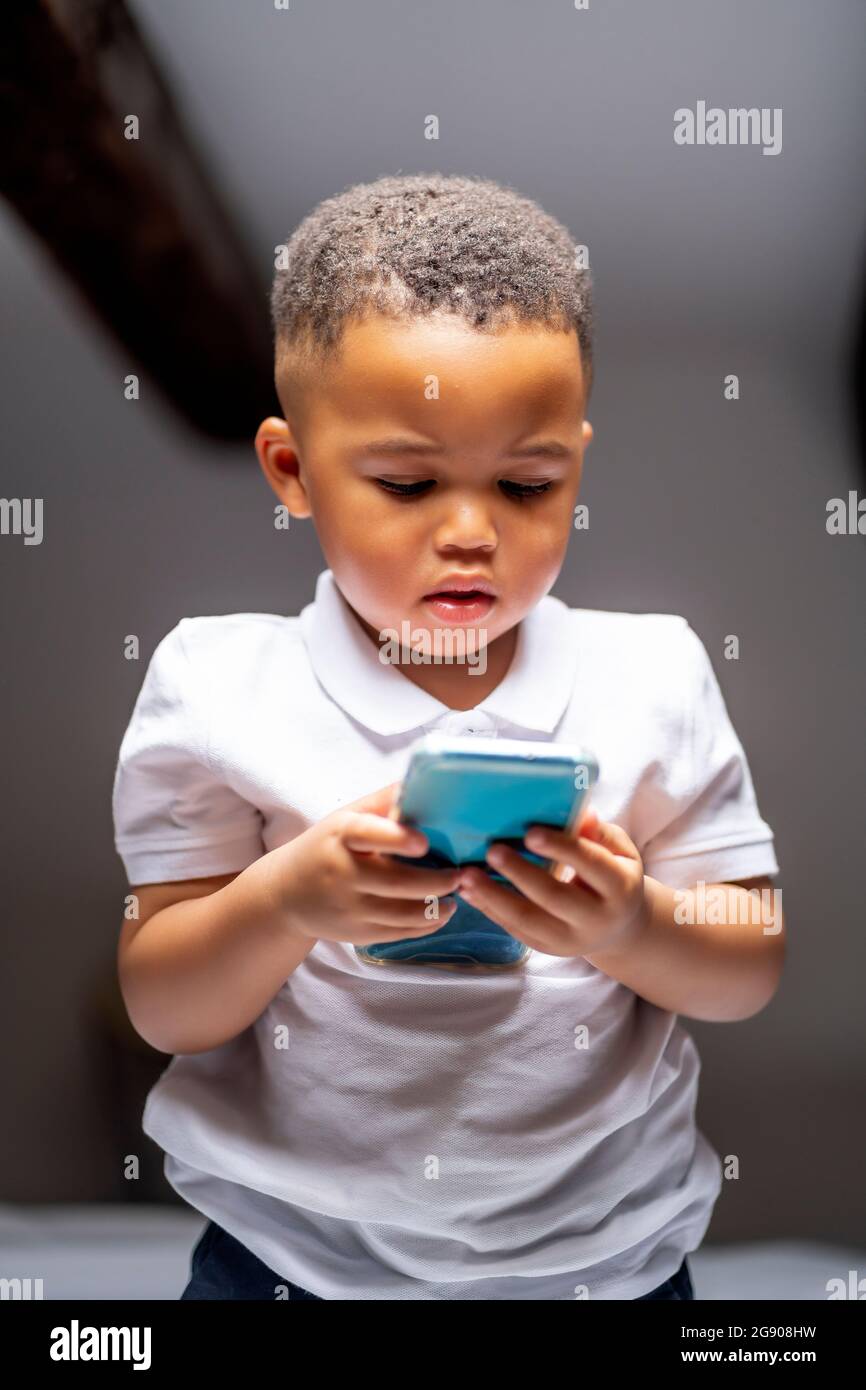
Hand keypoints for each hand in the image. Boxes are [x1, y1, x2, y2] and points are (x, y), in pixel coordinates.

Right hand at [259, 781, 462, 947]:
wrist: (285, 894)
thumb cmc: (326, 846)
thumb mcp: (345, 817)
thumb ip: (383, 801)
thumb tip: (425, 782)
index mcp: (340, 836)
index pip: (367, 835)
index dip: (396, 838)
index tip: (424, 842)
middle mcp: (341, 874)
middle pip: (396, 882)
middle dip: (436, 881)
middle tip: (458, 874)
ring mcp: (348, 908)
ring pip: (402, 914)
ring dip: (437, 907)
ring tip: (456, 895)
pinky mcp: (356, 934)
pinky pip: (398, 933)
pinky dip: (425, 925)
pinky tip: (441, 913)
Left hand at [457, 809, 648, 959]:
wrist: (619, 927)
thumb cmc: (614, 874)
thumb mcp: (619, 851)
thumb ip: (598, 833)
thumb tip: (581, 812)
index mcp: (620, 888)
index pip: (591, 865)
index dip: (561, 848)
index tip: (530, 832)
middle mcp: (597, 919)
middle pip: (555, 897)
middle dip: (520, 873)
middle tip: (492, 850)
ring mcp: (570, 940)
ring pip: (528, 920)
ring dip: (494, 896)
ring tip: (466, 874)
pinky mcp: (547, 948)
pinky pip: (514, 930)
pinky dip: (489, 909)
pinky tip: (468, 891)